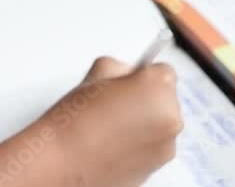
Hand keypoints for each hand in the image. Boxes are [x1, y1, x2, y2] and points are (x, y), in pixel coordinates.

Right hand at [40, 56, 182, 186]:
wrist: (63, 165)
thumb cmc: (75, 123)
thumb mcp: (95, 76)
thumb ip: (119, 69)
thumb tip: (127, 74)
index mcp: (158, 89)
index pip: (163, 71)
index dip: (142, 76)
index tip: (127, 82)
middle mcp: (171, 118)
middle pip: (165, 98)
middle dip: (144, 98)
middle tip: (115, 104)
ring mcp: (167, 145)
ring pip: (161, 123)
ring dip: (144, 122)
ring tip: (111, 127)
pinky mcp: (158, 166)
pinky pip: (154, 144)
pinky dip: (140, 142)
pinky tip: (114, 143)